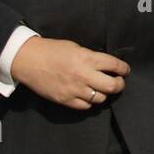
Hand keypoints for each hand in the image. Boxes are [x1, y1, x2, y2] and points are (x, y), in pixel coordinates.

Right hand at [10, 36, 128, 109]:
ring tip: (102, 89)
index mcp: (87, 58)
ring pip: (100, 98)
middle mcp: (83, 75)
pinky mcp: (65, 100)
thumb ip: (90, 57)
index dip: (124, 69)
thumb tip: (105, 65)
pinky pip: (85, 106)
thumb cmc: (51, 50)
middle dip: (119, 84)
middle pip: (112, 86)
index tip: (125, 70)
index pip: (114, 65)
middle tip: (118, 82)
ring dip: (104, 94)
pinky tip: (88, 95)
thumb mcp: (75, 47)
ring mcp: (74, 89)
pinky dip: (89, 102)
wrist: (28, 60)